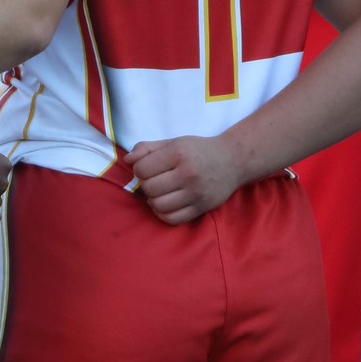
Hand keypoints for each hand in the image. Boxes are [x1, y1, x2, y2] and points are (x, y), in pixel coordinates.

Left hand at [128, 136, 247, 224]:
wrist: (233, 161)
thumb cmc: (198, 150)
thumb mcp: (173, 142)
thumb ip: (147, 149)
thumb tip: (127, 161)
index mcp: (178, 154)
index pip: (142, 169)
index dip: (139, 169)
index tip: (148, 167)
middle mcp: (188, 174)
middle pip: (149, 188)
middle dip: (146, 185)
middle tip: (154, 180)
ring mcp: (196, 193)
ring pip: (159, 205)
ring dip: (153, 200)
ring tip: (160, 192)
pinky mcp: (201, 208)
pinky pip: (172, 219)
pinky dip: (163, 214)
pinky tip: (165, 204)